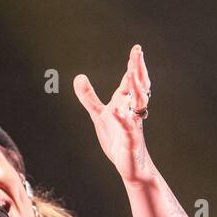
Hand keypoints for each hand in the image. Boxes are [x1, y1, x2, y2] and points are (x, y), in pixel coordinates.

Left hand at [74, 44, 153, 184]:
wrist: (131, 166)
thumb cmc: (117, 139)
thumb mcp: (100, 116)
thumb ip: (89, 97)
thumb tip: (78, 77)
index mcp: (126, 103)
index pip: (131, 81)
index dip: (134, 65)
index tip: (136, 49)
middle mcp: (133, 111)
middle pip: (138, 86)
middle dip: (138, 70)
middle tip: (138, 53)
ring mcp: (133, 125)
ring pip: (138, 104)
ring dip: (136, 89)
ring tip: (132, 74)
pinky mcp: (130, 141)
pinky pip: (128, 128)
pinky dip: (123, 119)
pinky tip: (117, 111)